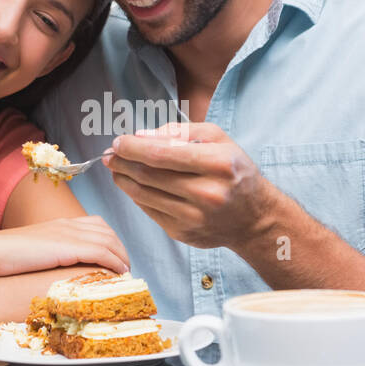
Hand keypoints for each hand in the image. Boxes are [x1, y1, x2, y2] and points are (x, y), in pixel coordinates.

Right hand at [0, 216, 129, 277]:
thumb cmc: (5, 256)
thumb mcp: (34, 250)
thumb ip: (50, 253)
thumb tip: (57, 268)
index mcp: (60, 223)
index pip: (96, 224)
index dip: (111, 239)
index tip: (116, 256)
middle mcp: (68, 225)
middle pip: (107, 231)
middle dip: (120, 248)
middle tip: (126, 266)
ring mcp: (69, 234)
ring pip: (109, 241)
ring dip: (122, 256)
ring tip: (126, 272)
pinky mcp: (68, 247)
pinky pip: (102, 252)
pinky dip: (115, 261)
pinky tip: (120, 272)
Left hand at [103, 122, 277, 249]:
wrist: (254, 218)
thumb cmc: (234, 172)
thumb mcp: (219, 140)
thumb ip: (181, 132)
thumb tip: (141, 136)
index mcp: (218, 164)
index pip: (162, 154)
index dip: (133, 147)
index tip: (118, 141)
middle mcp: (207, 193)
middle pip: (148, 174)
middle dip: (122, 162)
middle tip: (110, 153)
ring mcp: (194, 217)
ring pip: (143, 194)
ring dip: (123, 179)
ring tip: (116, 167)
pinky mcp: (182, 233)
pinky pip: (148, 210)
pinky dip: (136, 195)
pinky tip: (133, 184)